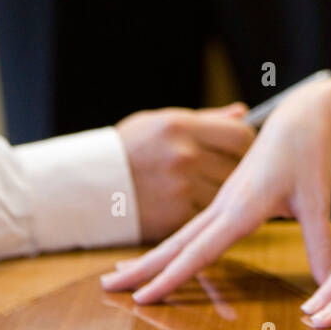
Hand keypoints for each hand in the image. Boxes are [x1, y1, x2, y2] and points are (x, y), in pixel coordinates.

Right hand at [103, 79, 330, 301]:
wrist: (306, 113)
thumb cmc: (311, 150)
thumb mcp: (318, 197)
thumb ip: (319, 244)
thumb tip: (326, 287)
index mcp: (243, 204)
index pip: (200, 250)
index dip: (173, 277)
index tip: (144, 297)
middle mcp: (225, 202)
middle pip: (176, 241)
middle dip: (142, 266)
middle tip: (106, 287)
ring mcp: (222, 197)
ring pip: (180, 232)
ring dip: (151, 254)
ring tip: (120, 276)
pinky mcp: (228, 194)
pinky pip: (192, 223)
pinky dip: (172, 243)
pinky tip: (160, 255)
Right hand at [117, 103, 254, 242]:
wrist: (83, 186)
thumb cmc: (127, 149)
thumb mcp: (161, 122)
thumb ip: (206, 119)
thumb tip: (243, 111)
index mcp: (181, 127)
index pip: (240, 135)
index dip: (247, 144)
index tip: (241, 150)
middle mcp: (184, 156)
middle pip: (238, 167)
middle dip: (240, 171)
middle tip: (235, 174)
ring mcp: (180, 189)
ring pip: (227, 194)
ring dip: (226, 195)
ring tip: (214, 191)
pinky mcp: (174, 218)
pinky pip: (207, 215)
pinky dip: (206, 214)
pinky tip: (195, 207)